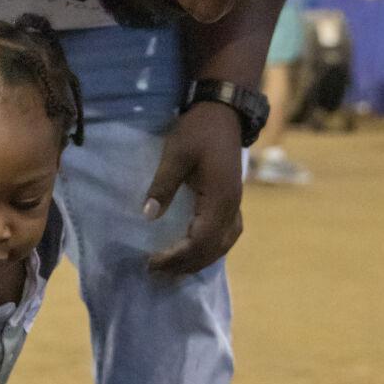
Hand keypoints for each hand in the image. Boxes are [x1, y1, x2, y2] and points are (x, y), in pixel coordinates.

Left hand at [145, 102, 243, 274]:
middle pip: (212, 249)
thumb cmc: (198, 130)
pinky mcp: (232, 201)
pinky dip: (209, 249)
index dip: (176, 257)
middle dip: (184, 264)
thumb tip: (148, 215)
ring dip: (198, 260)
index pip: (200, 241)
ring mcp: (235, 205)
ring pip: (222, 245)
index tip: (151, 262)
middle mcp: (232, 207)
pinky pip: (225, 235)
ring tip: (172, 267)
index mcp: (220, 199)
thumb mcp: (176, 154)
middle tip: (155, 271)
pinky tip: (193, 252)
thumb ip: (163, 185)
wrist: (223, 112)